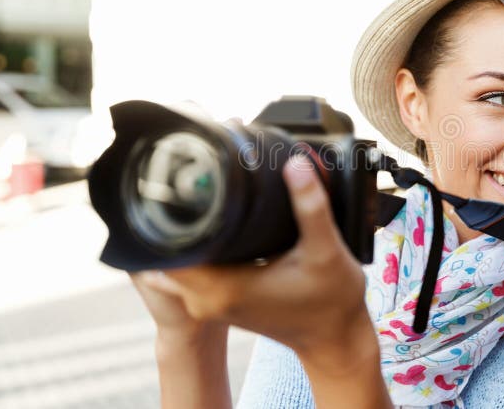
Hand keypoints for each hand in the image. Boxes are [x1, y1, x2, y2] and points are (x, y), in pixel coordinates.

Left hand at [141, 155, 372, 359]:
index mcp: (224, 287)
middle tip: (203, 179)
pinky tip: (222, 224)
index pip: (169, 246)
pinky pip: (195, 268)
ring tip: (213, 197)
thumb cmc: (333, 300)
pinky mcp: (221, 300)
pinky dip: (202, 245)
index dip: (171, 211)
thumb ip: (310, 207)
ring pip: (180, 258)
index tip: (189, 181)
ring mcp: (212, 303)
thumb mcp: (327, 250)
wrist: (334, 339)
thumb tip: (295, 165)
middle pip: (169, 249)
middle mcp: (208, 299)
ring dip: (190, 231)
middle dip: (181, 214)